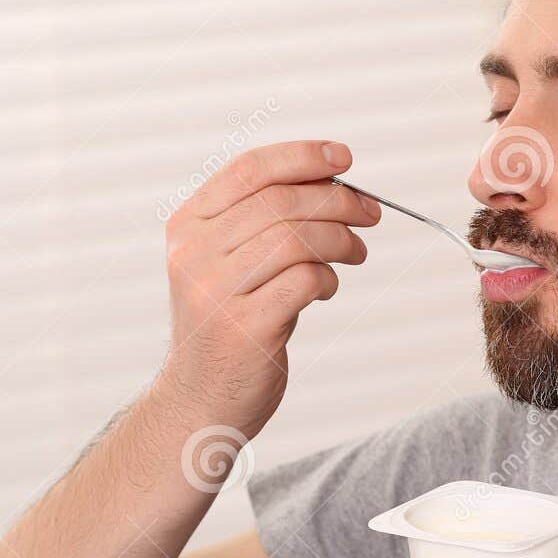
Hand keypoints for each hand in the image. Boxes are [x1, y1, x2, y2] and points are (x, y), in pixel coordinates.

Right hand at [159, 141, 379, 437]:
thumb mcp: (226, 264)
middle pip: (281, 201)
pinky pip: (305, 280)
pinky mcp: (244, 327)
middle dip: (338, 201)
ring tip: (355, 253)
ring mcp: (216, 291)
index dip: (303, 156)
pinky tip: (327, 290)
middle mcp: (194, 253)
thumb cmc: (226, 326)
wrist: (200, 401)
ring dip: (341, 240)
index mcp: (188, 225)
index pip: (250, 169)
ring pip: (297, 237)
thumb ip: (261, 222)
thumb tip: (332, 183)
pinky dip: (329, 279)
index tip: (344, 159)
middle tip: (369, 214)